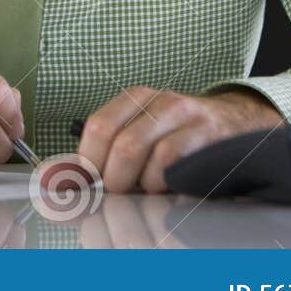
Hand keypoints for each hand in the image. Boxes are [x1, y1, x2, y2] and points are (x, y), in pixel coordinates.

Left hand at [76, 85, 284, 192]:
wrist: (239, 129)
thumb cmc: (179, 141)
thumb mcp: (138, 142)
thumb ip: (95, 162)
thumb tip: (51, 178)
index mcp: (137, 99)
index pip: (98, 128)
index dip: (90, 164)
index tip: (94, 185)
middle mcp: (161, 101)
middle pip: (119, 145)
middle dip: (116, 181)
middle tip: (125, 192)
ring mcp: (188, 116)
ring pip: (143, 153)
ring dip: (142, 184)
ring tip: (151, 188)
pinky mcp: (209, 136)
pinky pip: (171, 162)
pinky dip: (164, 183)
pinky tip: (172, 186)